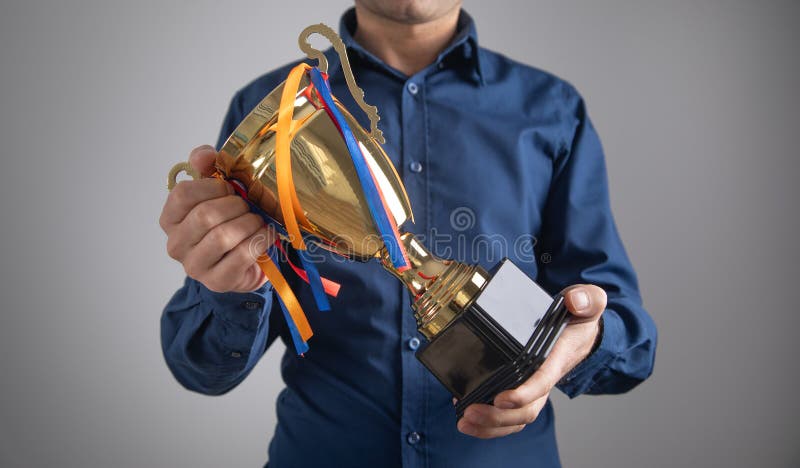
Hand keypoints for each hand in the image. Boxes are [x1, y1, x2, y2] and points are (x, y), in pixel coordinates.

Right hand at [159, 145, 275, 292]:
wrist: (245, 262)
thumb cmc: (228, 222)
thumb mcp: (216, 191)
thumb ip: (207, 166)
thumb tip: (203, 155)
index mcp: (170, 218)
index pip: (182, 194)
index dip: (212, 187)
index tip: (230, 188)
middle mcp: (176, 244)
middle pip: (205, 215)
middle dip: (235, 206)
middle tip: (248, 207)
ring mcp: (195, 266)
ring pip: (223, 236)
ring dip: (249, 224)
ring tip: (258, 221)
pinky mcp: (217, 281)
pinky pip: (240, 256)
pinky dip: (259, 241)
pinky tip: (266, 235)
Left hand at [457, 284, 606, 438]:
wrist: (579, 331)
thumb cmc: (579, 318)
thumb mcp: (588, 301)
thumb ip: (586, 299)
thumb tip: (574, 301)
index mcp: (557, 359)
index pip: (541, 382)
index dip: (523, 394)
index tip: (501, 398)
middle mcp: (545, 380)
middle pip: (525, 410)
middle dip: (497, 416)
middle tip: (470, 411)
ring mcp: (534, 390)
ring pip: (515, 419)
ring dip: (490, 425)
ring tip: (464, 421)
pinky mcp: (523, 392)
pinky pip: (510, 417)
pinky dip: (490, 424)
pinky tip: (467, 417)